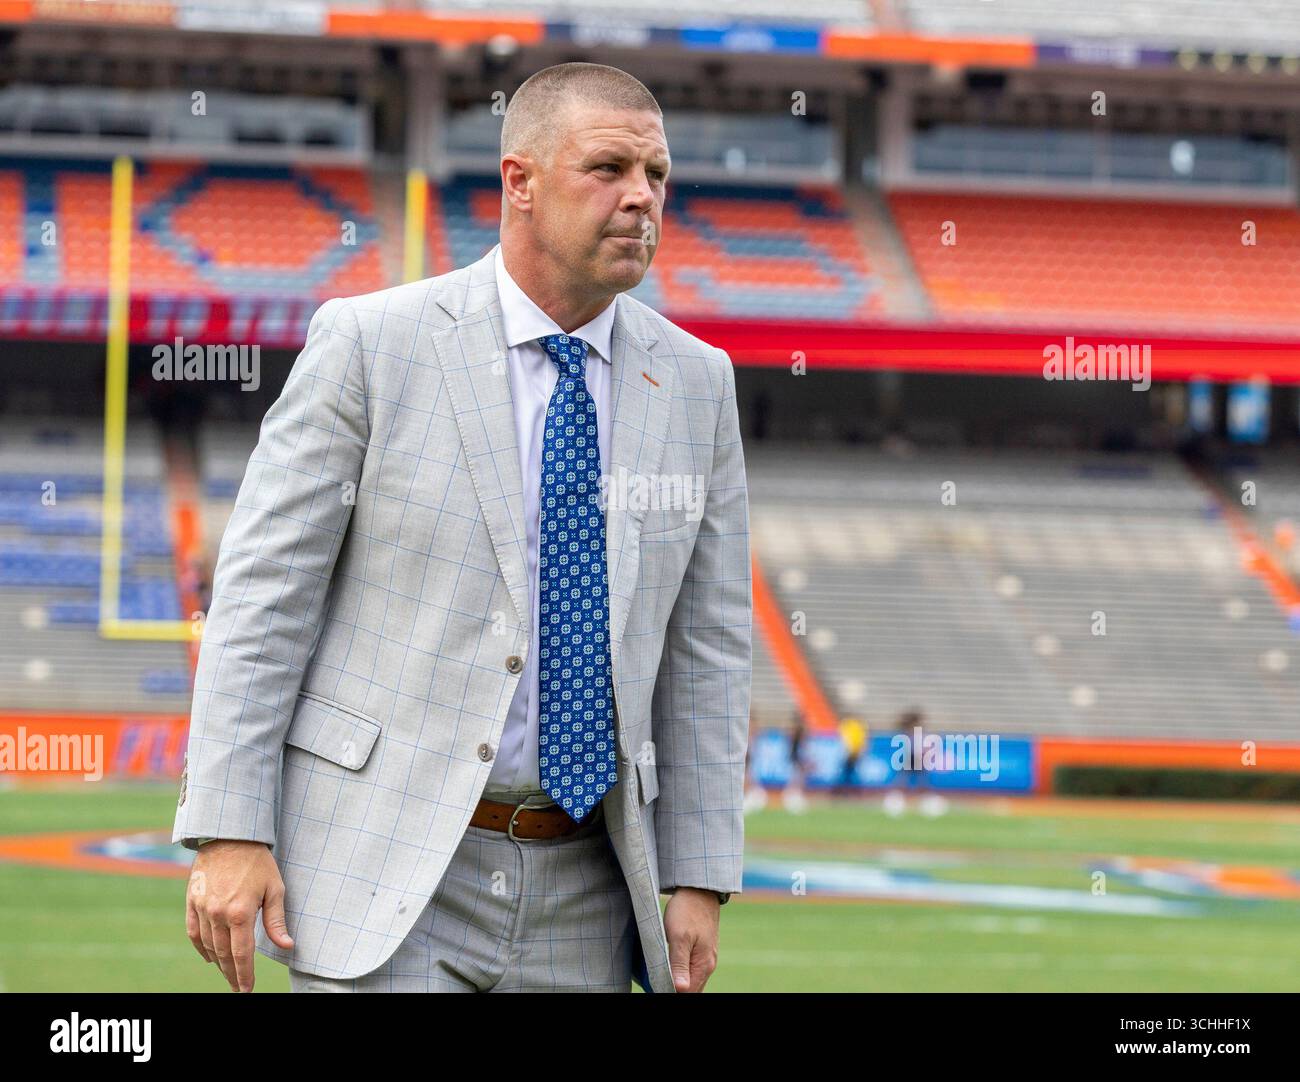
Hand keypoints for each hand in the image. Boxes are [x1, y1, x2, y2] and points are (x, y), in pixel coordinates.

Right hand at [186, 840, 292, 991]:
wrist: (230, 835)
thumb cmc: (258, 861)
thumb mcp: (274, 888)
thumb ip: (276, 921)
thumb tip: (287, 946)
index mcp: (240, 913)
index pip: (242, 954)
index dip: (245, 974)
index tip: (247, 989)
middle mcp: (218, 914)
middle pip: (223, 954)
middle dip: (232, 973)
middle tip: (238, 987)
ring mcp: (202, 908)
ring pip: (207, 946)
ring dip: (218, 963)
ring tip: (228, 973)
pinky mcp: (191, 901)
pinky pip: (193, 932)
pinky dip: (200, 947)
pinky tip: (209, 957)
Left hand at [663, 887, 719, 991]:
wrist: (698, 890)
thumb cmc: (687, 911)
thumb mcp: (679, 937)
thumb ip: (679, 964)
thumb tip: (681, 990)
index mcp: (704, 965)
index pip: (688, 993)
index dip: (670, 991)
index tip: (655, 985)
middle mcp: (707, 964)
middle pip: (690, 989)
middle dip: (673, 988)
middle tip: (654, 979)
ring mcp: (705, 957)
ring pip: (690, 978)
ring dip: (675, 980)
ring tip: (658, 973)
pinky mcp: (700, 949)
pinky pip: (690, 968)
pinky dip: (679, 971)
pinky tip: (667, 966)